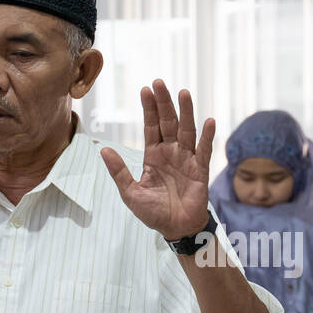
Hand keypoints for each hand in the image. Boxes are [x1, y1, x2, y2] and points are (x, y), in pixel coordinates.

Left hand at [101, 79, 212, 239]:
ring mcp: (187, 159)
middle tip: (159, 82)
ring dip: (186, 112)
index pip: (151, 127)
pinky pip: (204, 150)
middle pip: (168, 122)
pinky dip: (207, 136)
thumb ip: (119, 171)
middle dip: (164, 103)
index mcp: (154, 156)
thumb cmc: (154, 213)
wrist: (176, 229)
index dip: (148, 109)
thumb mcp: (131, 193)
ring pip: (187, 130)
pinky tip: (209, 121)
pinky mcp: (200, 170)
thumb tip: (103, 150)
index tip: (145, 90)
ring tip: (183, 92)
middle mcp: (171, 153)